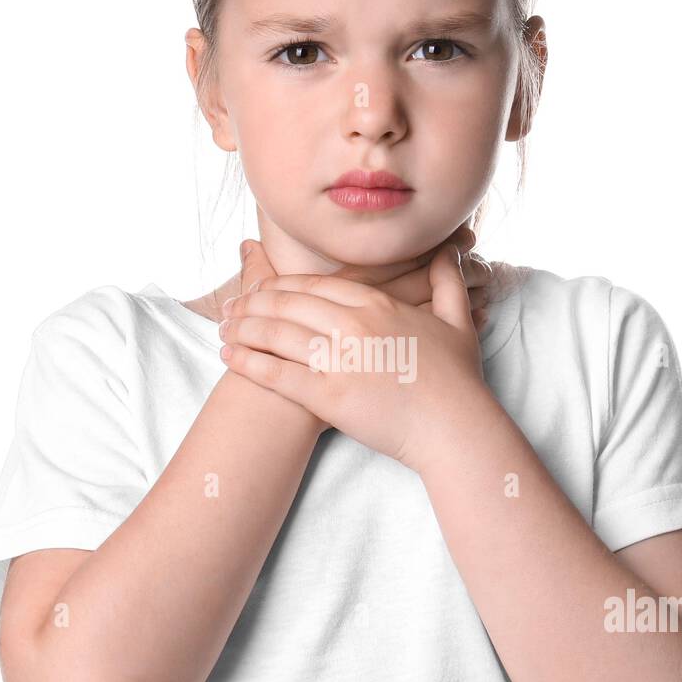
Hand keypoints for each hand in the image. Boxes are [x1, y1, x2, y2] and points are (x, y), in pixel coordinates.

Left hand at [217, 241, 491, 470]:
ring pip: (276, 333)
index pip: (315, 285)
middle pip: (288, 304)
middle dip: (252, 303)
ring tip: (223, 329)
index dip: (281, 285)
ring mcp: (339, 358)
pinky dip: (248, 362)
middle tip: (230, 306)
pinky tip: (229, 357)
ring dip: (243, 328)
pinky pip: (277, 373)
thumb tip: (450, 253)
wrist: (455, 428)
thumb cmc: (459, 381)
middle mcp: (353, 324)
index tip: (260, 287)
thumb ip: (447, 283)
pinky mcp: (328, 395)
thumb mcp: (458, 321)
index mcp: (377, 304)